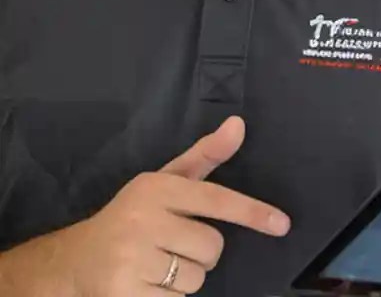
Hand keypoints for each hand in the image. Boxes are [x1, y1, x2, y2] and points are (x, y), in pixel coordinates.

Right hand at [53, 116, 290, 294]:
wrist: (76, 259)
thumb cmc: (134, 216)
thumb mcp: (166, 182)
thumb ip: (205, 156)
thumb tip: (238, 124)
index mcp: (157, 189)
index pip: (216, 199)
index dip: (252, 212)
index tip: (282, 225)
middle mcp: (142, 219)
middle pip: (212, 247)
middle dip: (201, 254)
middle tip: (171, 247)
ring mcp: (131, 257)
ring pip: (196, 277)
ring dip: (184, 279)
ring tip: (155, 266)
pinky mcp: (123, 291)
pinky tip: (145, 285)